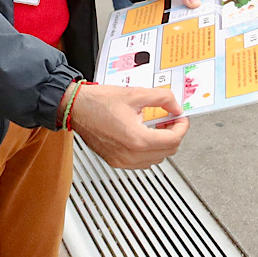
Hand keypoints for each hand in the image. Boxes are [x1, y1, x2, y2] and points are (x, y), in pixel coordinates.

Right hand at [69, 83, 187, 168]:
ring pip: (156, 160)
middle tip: (171, 120)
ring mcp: (122, 161)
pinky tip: (144, 135)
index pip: (173, 140)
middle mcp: (130, 154)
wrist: (75, 108)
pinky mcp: (116, 162)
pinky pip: (142, 162)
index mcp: (137, 139)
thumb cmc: (98, 102)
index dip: (182, 127)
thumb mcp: (135, 94)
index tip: (181, 118)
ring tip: (157, 127)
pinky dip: (149, 151)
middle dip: (173, 134)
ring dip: (162, 144)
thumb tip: (175, 106)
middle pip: (168, 152)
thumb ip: (162, 98)